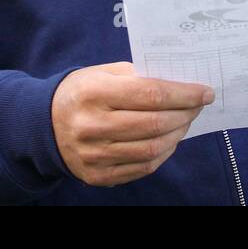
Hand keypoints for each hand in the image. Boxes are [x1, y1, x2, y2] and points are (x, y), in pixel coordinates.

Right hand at [51, 62, 212, 186]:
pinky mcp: (98, 175)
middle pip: (154, 124)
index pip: (150, 94)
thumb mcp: (102, 73)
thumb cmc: (81, 92)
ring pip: (152, 148)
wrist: (43, 125)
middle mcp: (92, 125)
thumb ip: (137, 75)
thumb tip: (179, 82)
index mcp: (94, 92)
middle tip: (198, 105)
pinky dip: (163, 153)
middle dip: (185, 114)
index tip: (204, 91)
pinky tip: (169, 139)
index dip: (183, 94)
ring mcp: (95, 155)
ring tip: (186, 121)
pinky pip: (143, 167)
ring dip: (177, 134)